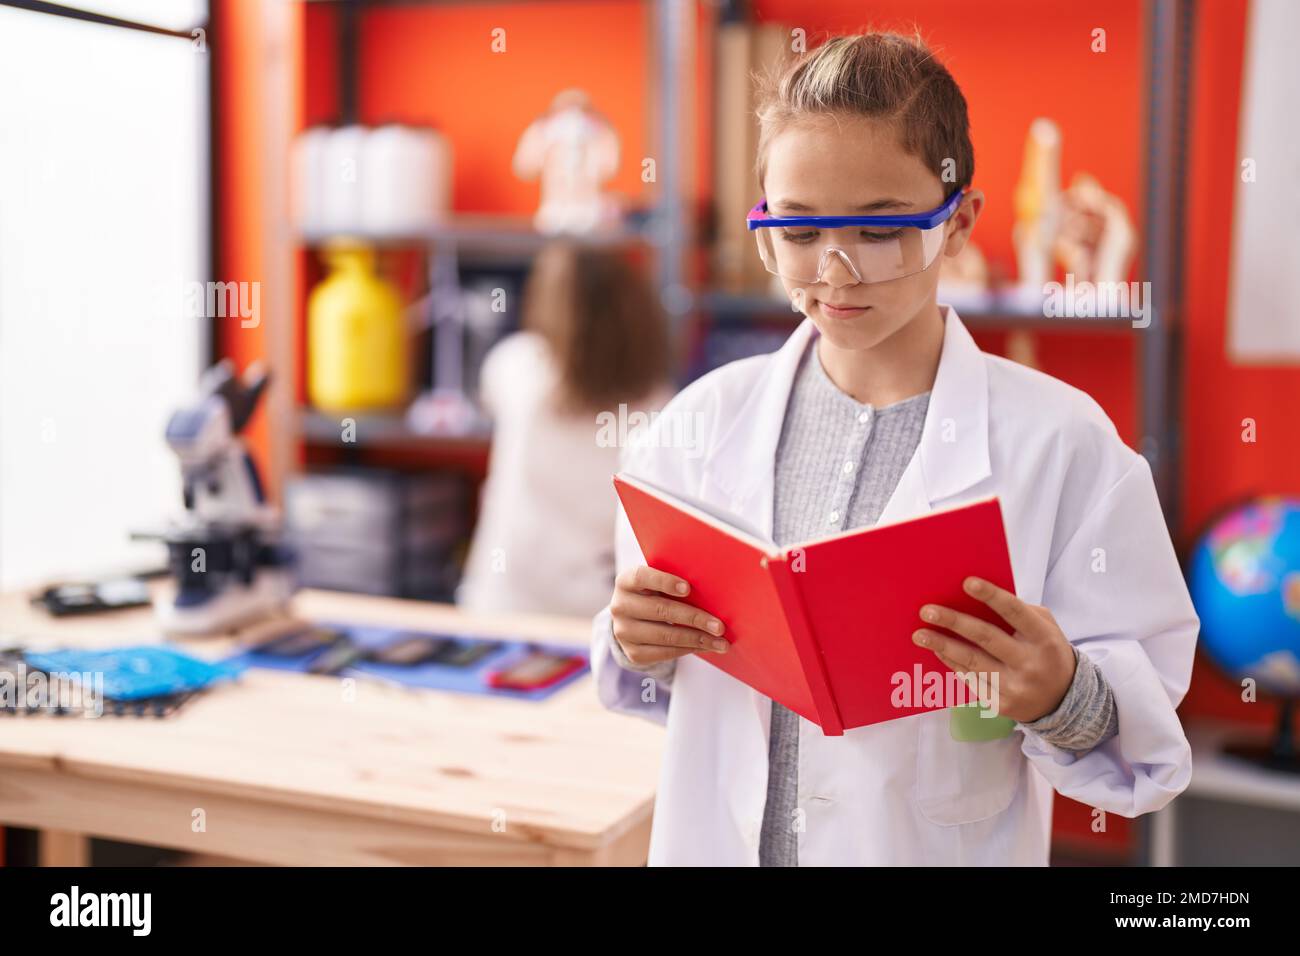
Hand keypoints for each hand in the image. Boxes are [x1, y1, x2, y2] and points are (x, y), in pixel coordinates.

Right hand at [610, 566, 728, 666]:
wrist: (634, 620)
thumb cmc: (656, 594)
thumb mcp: (658, 582)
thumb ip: (676, 582)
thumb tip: (713, 592)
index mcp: (626, 581)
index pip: (642, 577)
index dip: (664, 582)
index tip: (688, 588)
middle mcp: (620, 606)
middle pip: (660, 610)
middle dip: (694, 618)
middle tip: (719, 626)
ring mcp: (623, 631)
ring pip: (665, 635)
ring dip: (697, 639)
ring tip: (720, 642)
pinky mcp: (632, 653)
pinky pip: (664, 653)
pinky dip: (687, 650)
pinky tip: (704, 647)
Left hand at [911, 576, 1076, 722]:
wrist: (1064, 700)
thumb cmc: (1047, 652)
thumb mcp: (1046, 628)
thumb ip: (1020, 611)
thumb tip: (977, 600)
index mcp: (1044, 638)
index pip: (1015, 612)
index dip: (991, 596)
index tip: (966, 582)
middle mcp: (1030, 663)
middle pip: (986, 638)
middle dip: (954, 622)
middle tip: (927, 611)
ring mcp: (1016, 687)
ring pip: (972, 662)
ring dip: (942, 646)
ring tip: (920, 635)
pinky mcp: (1002, 705)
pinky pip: (970, 679)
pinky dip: (951, 663)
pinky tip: (937, 651)